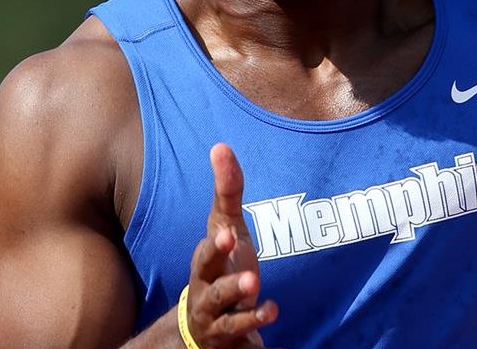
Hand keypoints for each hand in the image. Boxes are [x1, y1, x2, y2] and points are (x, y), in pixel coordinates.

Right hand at [182, 143, 279, 348]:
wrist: (204, 327)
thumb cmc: (219, 268)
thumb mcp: (225, 229)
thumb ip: (227, 191)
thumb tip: (221, 146)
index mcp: (206, 262)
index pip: (209, 249)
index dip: (217, 243)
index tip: (227, 232)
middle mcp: (206, 290)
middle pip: (209, 282)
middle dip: (225, 275)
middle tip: (246, 268)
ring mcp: (217, 317)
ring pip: (225, 314)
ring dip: (242, 305)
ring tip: (262, 298)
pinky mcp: (231, 338)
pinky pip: (241, 335)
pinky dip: (256, 326)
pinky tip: (273, 312)